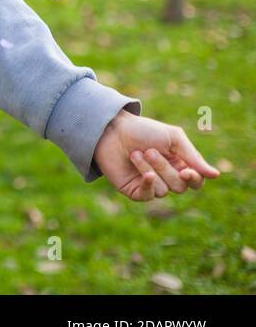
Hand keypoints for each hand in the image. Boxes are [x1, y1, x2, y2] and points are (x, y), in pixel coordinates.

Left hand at [93, 109, 220, 200]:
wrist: (111, 130)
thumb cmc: (143, 130)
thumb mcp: (173, 138)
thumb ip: (193, 157)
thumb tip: (216, 175)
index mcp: (180, 164)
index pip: (196, 182)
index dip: (194, 179)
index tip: (186, 170)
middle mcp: (167, 177)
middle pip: (179, 187)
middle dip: (165, 168)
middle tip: (149, 150)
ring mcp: (150, 185)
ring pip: (163, 191)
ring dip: (150, 169)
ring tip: (135, 154)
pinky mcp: (134, 190)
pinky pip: (148, 196)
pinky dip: (148, 184)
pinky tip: (145, 174)